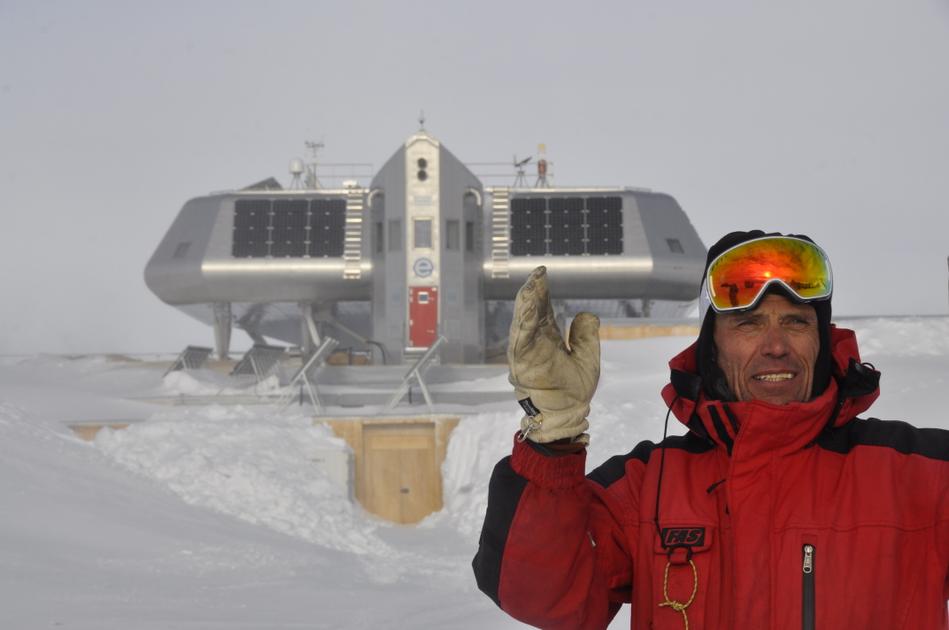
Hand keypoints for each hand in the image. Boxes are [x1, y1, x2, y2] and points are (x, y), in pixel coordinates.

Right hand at [508, 266, 599, 443]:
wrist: (566, 417)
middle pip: (530, 312)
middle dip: (532, 292)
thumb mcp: (587, 359)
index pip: (541, 310)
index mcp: (545, 340)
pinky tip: (529, 307)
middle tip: (537, 273)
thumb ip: (586, 336)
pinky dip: (525, 323)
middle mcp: (532, 343)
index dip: (541, 292)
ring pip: (523, 323)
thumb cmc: (572, 392)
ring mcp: (525, 353)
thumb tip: (585, 314)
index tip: (543, 273)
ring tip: (532, 284)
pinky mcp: (523, 365)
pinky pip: (522, 341)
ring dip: (526, 304)